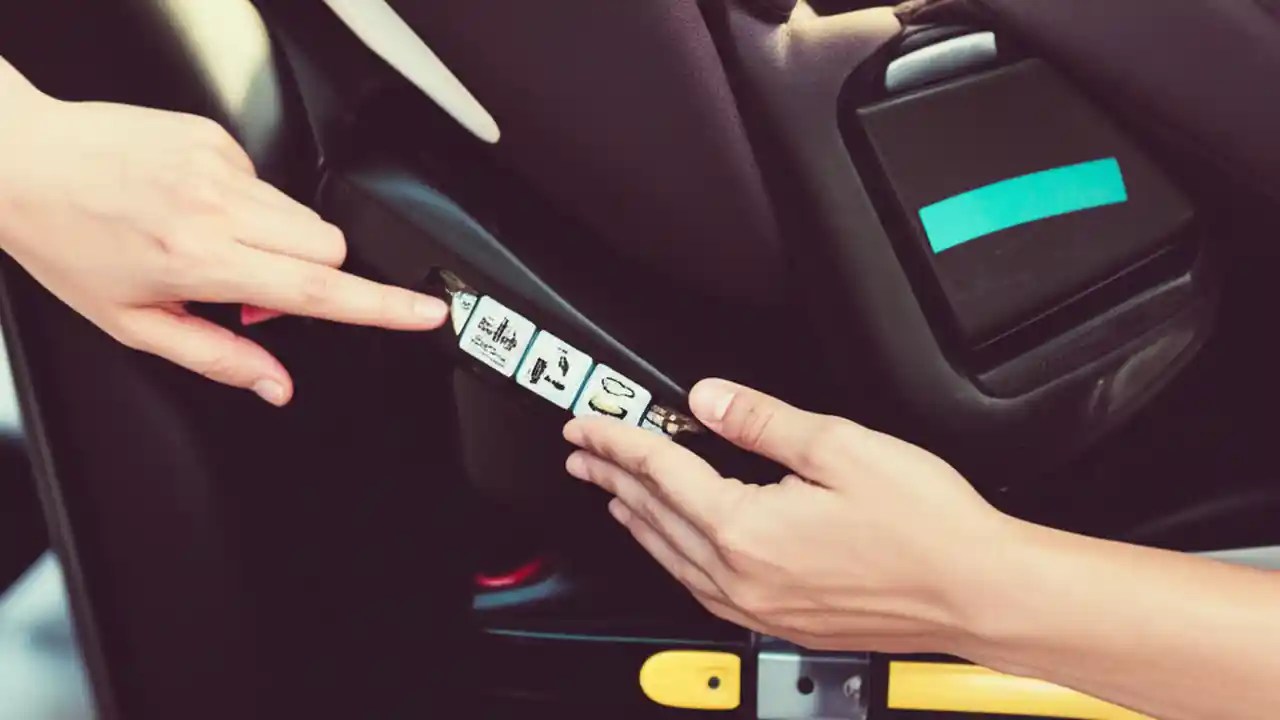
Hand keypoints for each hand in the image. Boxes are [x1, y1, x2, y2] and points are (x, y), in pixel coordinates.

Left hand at [0, 65, 446, 405]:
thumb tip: (275, 386)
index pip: (318, 291)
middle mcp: (216, 207)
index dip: (383, 307)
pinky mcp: (214, 134)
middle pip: (328, 246)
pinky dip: (247, 201)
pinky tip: (194, 203)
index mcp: (199, 260)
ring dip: (280, 239)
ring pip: (302, 213)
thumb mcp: (131, 323)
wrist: (18, 159)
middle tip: (253, 286)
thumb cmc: (65, 241)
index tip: (426, 311)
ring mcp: (217, 163)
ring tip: (215, 240)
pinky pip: (266, 179)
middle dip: (315, 274)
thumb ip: (216, 357)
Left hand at [563, 379, 1014, 653]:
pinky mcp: (780, 620)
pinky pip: (700, 587)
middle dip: (611, 477)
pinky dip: (673, 557)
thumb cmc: (924, 527)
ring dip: (636, 519)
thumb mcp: (839, 447)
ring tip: (612, 495)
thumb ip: (761, 421)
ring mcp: (758, 605)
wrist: (976, 591)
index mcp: (747, 529)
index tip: (588, 424)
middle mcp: (741, 576)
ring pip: (671, 557)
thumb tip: (708, 398)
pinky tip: (674, 548)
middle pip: (654, 515)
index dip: (618, 440)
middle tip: (582, 453)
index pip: (660, 472)